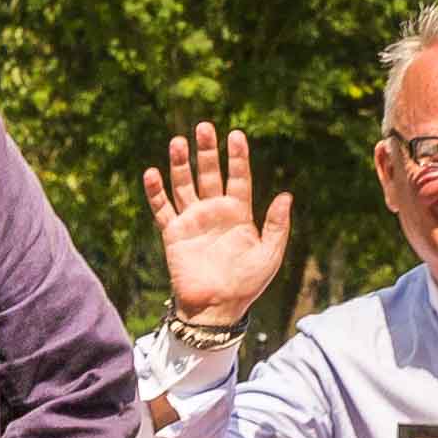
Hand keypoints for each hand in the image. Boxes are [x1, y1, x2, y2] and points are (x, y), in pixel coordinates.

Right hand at [150, 124, 292, 327]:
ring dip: (180, 164)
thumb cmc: (246, 285)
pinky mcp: (174, 233)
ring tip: (178, 141)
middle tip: (204, 127)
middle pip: (209, 174)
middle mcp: (214, 212)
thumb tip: (286, 195)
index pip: (239, 178)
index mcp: (239, 214)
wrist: (216, 309)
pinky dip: (156, 192)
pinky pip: (162, 208)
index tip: (236, 134)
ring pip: (184, 185)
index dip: (237, 157)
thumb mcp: (269, 255)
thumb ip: (277, 225)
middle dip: (207, 151)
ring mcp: (193, 221)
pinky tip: (152, 172)